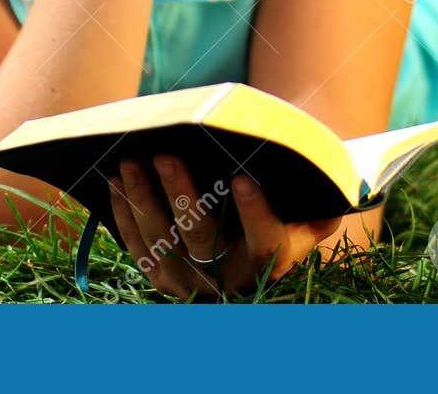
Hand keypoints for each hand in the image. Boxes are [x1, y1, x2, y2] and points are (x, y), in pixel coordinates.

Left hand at [106, 154, 342, 300]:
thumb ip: (321, 188)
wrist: (260, 245)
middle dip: (180, 195)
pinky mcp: (163, 279)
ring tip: (130, 162)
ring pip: (161, 243)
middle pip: (201, 240)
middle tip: (165, 155)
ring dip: (143, 200)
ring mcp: (192, 282)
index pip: (266, 241)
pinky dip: (124, 216)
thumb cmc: (290, 208)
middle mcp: (231, 277)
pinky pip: (138, 249)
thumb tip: (316, 158)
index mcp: (273, 258)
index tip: (243, 178)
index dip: (255, 213)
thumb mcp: (315, 206)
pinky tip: (116, 182)